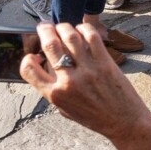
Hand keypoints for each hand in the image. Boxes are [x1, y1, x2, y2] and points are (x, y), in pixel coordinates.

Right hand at [20, 22, 150, 140]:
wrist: (124, 123)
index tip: (33, 55)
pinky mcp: (105, 63)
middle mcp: (69, 81)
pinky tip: (82, 30)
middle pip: (50, 45)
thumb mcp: (65, 109)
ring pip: (70, 37)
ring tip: (62, 26)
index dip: (27, 59)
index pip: (29, 70)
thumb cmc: (94, 117)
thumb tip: (45, 65)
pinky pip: (92, 37)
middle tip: (44, 26)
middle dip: (44, 31)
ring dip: (63, 27)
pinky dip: (84, 28)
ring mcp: (88, 70)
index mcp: (55, 95)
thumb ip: (53, 89)